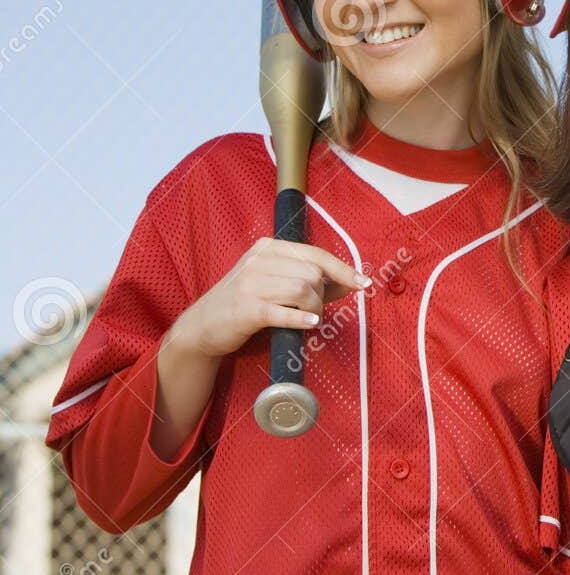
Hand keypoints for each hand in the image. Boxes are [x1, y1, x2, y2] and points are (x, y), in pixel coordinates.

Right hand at [168, 238, 370, 361]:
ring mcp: (251, 284)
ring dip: (314, 309)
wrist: (202, 326)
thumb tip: (350, 283)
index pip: (316, 254)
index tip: (363, 282)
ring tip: (307, 318)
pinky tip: (308, 324)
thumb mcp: (274, 282)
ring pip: (303, 290)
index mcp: (268, 248)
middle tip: (314, 309)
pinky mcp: (246, 309)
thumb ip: (310, 280)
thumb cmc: (246, 303)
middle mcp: (259, 261)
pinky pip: (285, 312)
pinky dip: (302, 319)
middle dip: (322, 295)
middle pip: (313, 274)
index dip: (343, 269)